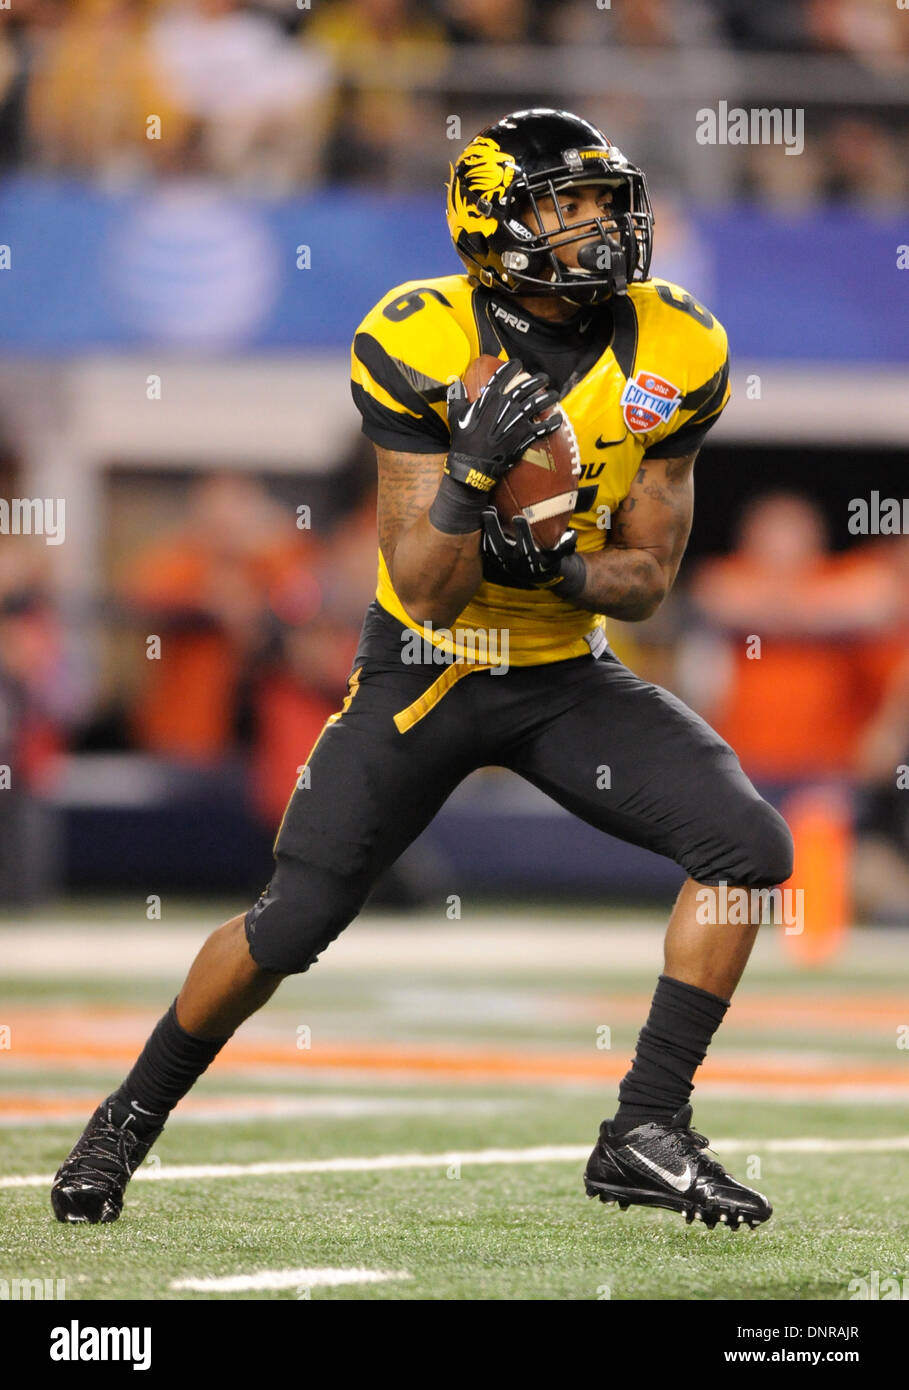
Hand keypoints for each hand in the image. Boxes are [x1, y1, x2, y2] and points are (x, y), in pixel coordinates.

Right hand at [445, 359, 560, 494]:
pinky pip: (543, 427)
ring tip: (555, 394)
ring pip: (538, 403)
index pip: (504, 376)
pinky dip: (552, 423)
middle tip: (544, 378)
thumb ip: (456, 396)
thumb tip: (455, 382)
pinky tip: (558, 418)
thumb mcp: (455, 415)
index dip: (512, 367)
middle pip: (526, 387)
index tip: (518, 363)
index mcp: (490, 398)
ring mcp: (517, 420)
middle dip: (537, 380)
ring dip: (549, 398)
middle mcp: (506, 405)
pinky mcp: (524, 436)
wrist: (473, 464)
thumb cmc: (463, 440)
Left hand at [481, 509, 583, 590]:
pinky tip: (483, 518)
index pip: (525, 545)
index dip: (522, 532)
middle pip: (501, 545)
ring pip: (491, 546)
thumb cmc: (551, 558)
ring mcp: (504, 562)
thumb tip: (574, 534)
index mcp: (530, 560)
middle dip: (494, 528)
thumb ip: (567, 544)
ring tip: (485, 510)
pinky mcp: (497, 561)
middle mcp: (515, 563)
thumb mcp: (561, 554)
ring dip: (486, 529)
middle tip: (490, 510)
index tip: (518, 517)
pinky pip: (488, 548)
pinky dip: (485, 535)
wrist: (538, 575)